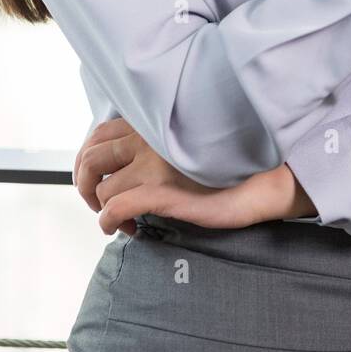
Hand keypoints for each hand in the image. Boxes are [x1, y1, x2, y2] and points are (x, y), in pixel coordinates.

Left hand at [74, 118, 315, 235]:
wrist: (266, 178)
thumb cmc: (231, 164)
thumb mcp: (189, 143)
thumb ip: (160, 142)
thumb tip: (128, 162)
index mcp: (155, 123)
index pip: (99, 134)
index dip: (89, 160)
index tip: (97, 179)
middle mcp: (150, 138)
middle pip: (91, 159)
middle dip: (84, 185)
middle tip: (98, 203)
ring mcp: (156, 164)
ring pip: (103, 188)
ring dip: (103, 209)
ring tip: (124, 221)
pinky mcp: (164, 190)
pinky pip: (116, 207)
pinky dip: (109, 221)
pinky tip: (124, 228)